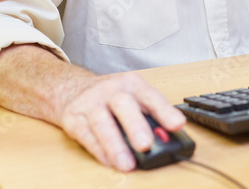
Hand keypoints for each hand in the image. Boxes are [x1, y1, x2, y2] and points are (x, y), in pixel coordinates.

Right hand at [56, 71, 185, 171]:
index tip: (177, 124)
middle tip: (146, 144)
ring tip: (127, 163)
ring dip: (115, 145)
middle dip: (135, 125)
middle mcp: (110, 90)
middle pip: (123, 104)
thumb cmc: (109, 96)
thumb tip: (167, 139)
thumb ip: (150, 116)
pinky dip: (98, 151)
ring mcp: (90, 103)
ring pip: (101, 123)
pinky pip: (86, 136)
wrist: (71, 87)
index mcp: (130, 84)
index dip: (164, 110)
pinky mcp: (73, 119)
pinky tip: (109, 161)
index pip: (150, 95)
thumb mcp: (131, 97)